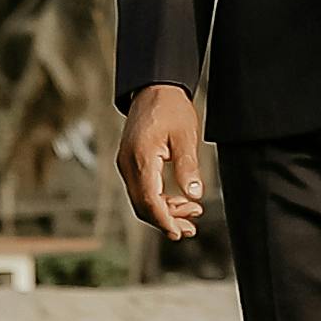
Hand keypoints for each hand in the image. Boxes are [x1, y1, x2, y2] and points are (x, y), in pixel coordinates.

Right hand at [122, 84, 208, 241]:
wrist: (154, 88)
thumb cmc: (171, 108)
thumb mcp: (185, 135)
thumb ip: (188, 166)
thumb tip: (194, 195)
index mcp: (140, 157)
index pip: (148, 200)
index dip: (164, 220)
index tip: (179, 232)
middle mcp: (127, 164)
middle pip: (142, 205)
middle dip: (165, 221)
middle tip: (190, 230)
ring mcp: (126, 164)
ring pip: (141, 200)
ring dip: (163, 212)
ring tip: (191, 216)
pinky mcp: (130, 162)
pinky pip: (141, 189)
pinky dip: (158, 200)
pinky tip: (179, 202)